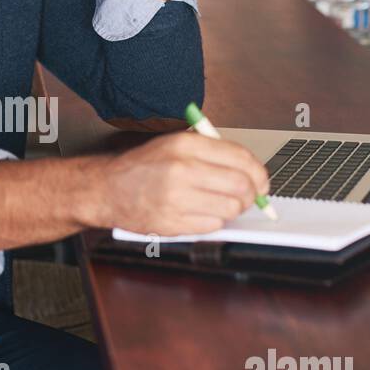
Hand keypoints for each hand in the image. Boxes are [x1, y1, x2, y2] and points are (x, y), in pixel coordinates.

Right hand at [95, 130, 270, 236]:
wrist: (107, 189)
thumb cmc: (142, 167)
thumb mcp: (174, 144)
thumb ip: (211, 151)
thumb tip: (250, 169)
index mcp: (185, 146)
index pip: (240, 158)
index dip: (259, 172)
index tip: (262, 181)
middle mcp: (181, 170)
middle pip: (241, 185)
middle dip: (252, 194)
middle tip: (250, 196)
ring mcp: (176, 199)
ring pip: (231, 208)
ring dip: (234, 209)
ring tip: (222, 204)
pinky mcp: (172, 223)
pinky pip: (213, 226)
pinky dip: (214, 221)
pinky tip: (202, 213)